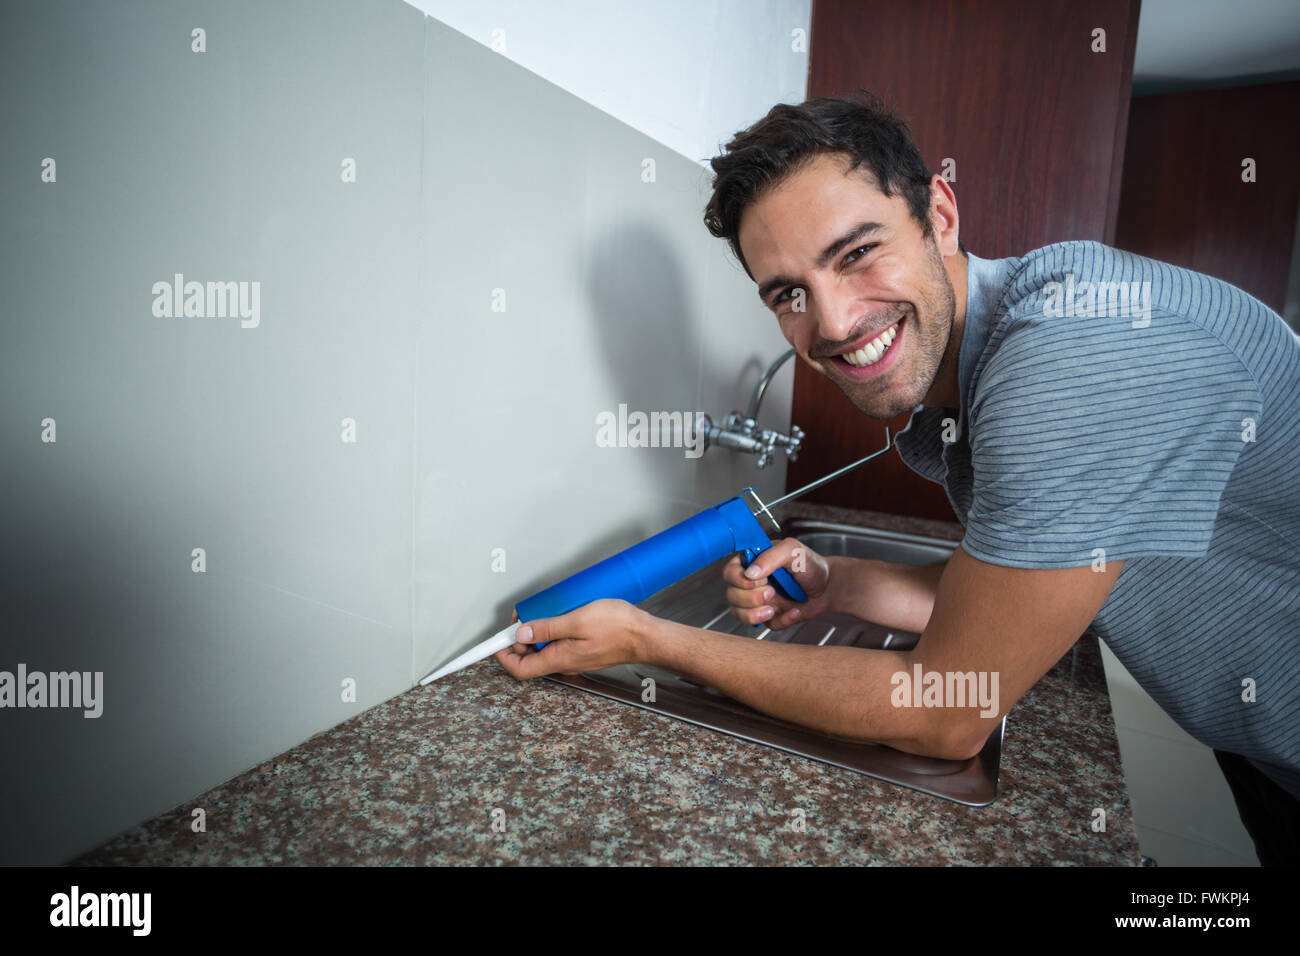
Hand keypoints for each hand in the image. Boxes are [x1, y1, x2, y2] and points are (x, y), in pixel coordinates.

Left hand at [494, 599, 652, 679]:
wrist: (646, 636)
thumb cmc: (619, 629)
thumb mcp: (577, 622)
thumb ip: (547, 629)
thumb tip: (520, 634)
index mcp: (558, 659)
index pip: (519, 668)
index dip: (502, 655)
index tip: (496, 639)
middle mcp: (563, 662)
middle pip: (529, 655)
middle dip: (520, 635)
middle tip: (525, 614)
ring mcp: (573, 656)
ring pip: (544, 646)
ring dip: (539, 628)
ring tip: (546, 609)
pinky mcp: (582, 649)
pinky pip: (560, 641)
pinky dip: (554, 627)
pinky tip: (564, 612)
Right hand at [722, 537, 835, 629]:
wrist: (828, 587)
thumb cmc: (810, 565)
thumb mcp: (793, 551)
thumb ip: (770, 556)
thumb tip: (750, 572)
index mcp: (752, 562)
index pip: (729, 572)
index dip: (739, 580)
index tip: (759, 580)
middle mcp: (751, 582)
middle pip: (731, 595)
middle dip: (750, 598)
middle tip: (771, 592)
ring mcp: (758, 601)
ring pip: (739, 613)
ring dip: (755, 613)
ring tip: (774, 608)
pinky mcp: (769, 616)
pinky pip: (763, 626)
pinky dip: (780, 620)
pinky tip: (793, 611)